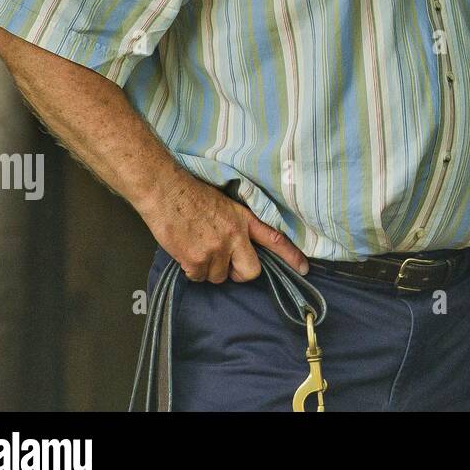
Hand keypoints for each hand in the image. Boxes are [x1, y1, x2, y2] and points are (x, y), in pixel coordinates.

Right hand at [140, 169, 308, 283]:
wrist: (166, 192)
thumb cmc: (192, 195)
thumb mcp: (227, 205)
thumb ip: (238, 225)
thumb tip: (241, 245)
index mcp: (244, 220)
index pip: (275, 238)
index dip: (291, 255)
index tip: (304, 268)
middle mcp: (235, 236)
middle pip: (251, 271)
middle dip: (240, 273)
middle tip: (228, 265)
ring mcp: (216, 249)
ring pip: (220, 277)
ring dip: (210, 269)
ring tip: (199, 248)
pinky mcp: (196, 260)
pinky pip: (199, 278)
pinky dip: (192, 270)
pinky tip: (186, 252)